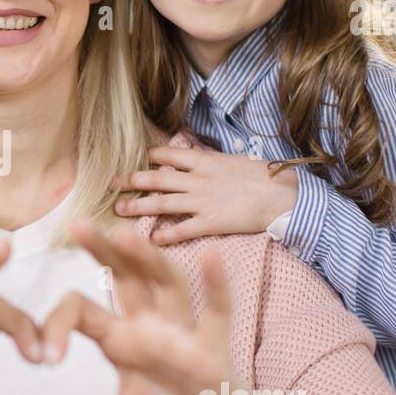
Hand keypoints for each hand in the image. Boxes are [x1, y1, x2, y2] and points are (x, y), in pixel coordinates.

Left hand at [32, 218, 263, 394]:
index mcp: (120, 338)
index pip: (80, 311)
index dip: (58, 325)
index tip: (43, 356)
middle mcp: (149, 324)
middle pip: (123, 276)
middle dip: (103, 251)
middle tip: (77, 224)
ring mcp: (185, 330)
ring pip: (167, 284)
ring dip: (150, 259)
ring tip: (130, 234)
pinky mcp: (217, 346)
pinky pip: (218, 311)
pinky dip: (215, 284)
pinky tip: (210, 254)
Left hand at [113, 145, 296, 244]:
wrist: (285, 195)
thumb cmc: (266, 177)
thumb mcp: (234, 161)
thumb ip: (211, 163)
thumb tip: (197, 159)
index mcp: (205, 161)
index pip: (170, 155)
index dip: (150, 157)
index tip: (136, 159)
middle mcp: (198, 180)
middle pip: (156, 178)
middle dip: (131, 180)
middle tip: (110, 183)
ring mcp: (203, 201)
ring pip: (161, 203)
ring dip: (137, 206)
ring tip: (118, 209)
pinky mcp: (211, 223)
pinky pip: (182, 229)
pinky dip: (165, 235)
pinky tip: (150, 239)